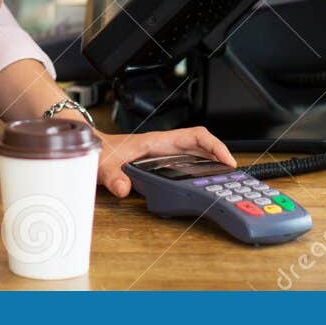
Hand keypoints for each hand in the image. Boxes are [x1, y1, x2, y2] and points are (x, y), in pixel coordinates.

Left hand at [92, 127, 234, 197]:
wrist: (92, 151)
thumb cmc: (100, 152)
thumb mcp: (104, 165)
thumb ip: (112, 177)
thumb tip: (123, 188)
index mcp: (159, 141)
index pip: (195, 135)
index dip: (215, 145)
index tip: (227, 160)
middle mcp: (166, 147)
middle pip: (203, 146)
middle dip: (221, 158)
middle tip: (233, 177)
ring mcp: (166, 156)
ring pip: (198, 156)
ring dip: (213, 166)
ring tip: (226, 183)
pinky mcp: (162, 166)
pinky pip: (189, 166)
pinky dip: (201, 174)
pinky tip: (205, 187)